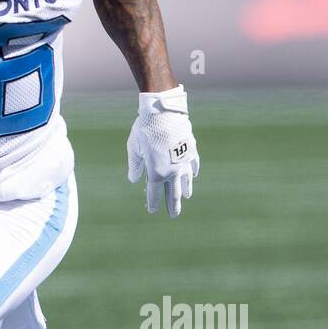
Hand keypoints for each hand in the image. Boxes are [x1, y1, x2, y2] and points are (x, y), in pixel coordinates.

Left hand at [127, 85, 199, 217]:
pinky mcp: (191, 151)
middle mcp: (172, 172)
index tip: (152, 211)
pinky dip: (193, 172)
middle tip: (173, 215)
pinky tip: (193, 176)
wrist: (163, 112)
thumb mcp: (133, 148)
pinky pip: (194, 165)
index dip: (153, 204)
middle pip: (173, 194)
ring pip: (186, 182)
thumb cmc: (145, 130)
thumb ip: (135, 166)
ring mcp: (184, 162)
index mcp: (156, 173)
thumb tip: (134, 180)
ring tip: (186, 198)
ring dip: (185, 191)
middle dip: (172, 205)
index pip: (154, 194)